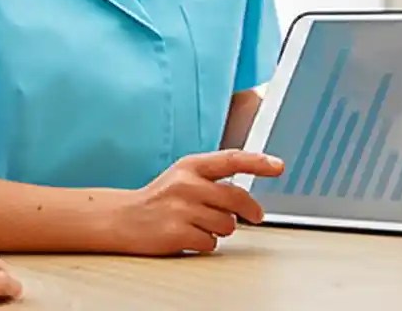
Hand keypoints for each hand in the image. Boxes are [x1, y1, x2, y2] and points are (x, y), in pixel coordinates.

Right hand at [114, 149, 284, 255]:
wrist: (123, 218)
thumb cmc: (160, 198)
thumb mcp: (184, 177)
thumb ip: (214, 180)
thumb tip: (248, 197)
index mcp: (191, 165)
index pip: (232, 159)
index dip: (258, 162)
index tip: (278, 166)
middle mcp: (187, 184)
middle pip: (236, 198)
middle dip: (250, 210)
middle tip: (255, 216)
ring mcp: (181, 208)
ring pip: (227, 224)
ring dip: (221, 229)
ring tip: (201, 224)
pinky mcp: (177, 232)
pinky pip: (211, 242)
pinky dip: (206, 243)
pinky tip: (190, 235)